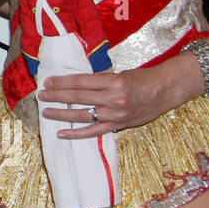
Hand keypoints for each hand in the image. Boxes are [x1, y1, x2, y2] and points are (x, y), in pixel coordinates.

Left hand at [39, 59, 201, 138]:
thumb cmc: (143, 79)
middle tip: (41, 95)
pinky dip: (76, 133)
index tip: (48, 82)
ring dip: (62, 114)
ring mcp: (116, 114)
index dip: (62, 82)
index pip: (81, 82)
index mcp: (113, 82)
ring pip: (83, 115)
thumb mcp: (120, 74)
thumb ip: (100, 81)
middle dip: (57, 96)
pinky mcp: (119, 125)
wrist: (167, 90)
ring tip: (46, 112)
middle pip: (78, 97)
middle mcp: (113, 99)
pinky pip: (93, 132)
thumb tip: (76, 84)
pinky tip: (61, 133)